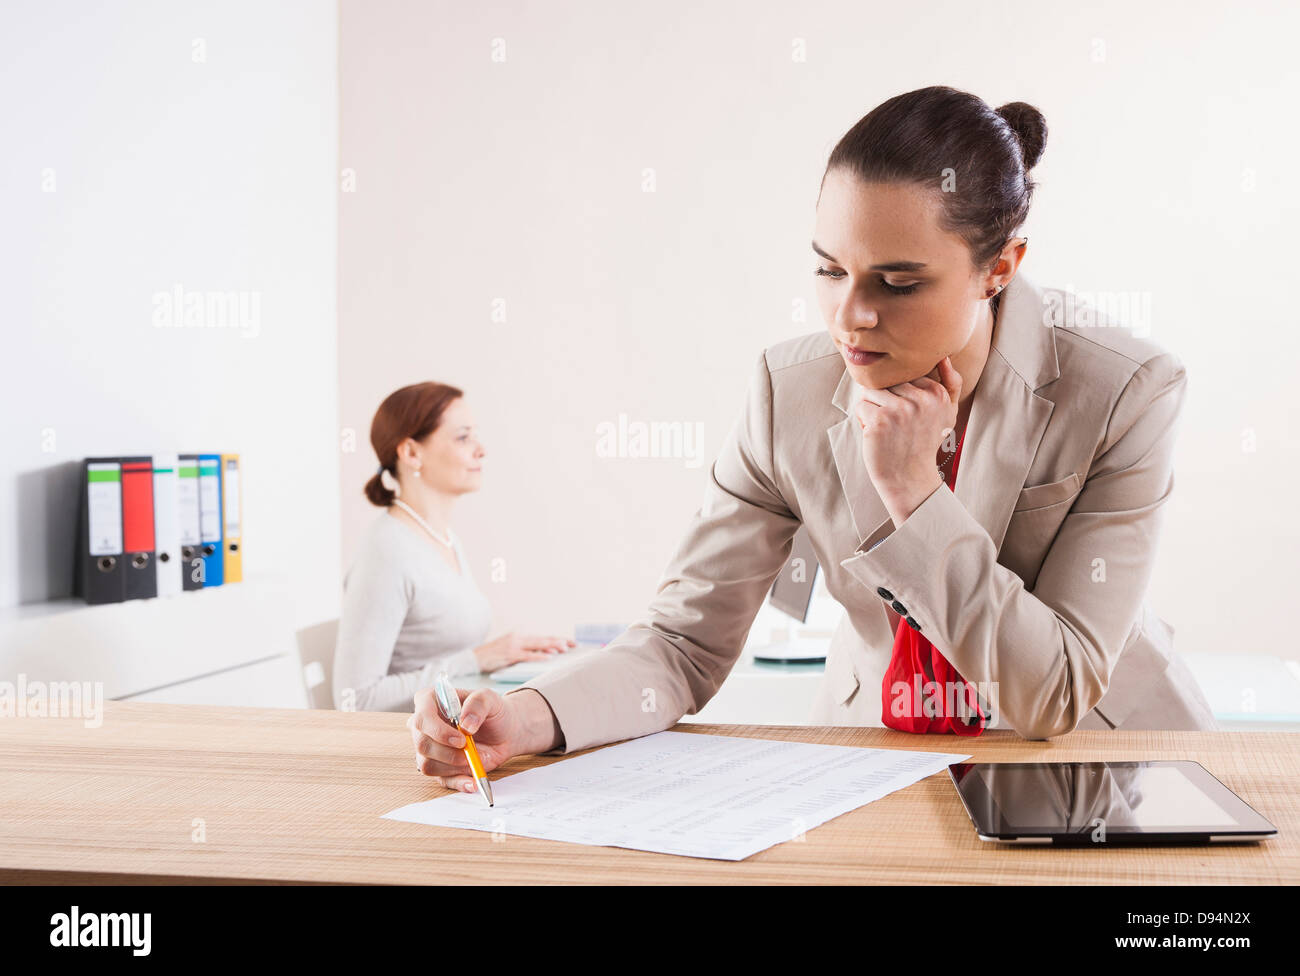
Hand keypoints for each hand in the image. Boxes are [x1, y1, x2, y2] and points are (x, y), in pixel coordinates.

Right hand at [407, 686, 559, 791]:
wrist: (505, 731)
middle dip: (448, 752)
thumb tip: (465, 725)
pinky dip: (459, 782)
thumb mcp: (489, 698)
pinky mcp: (440, 766)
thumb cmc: (492, 711)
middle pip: (422, 744)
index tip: (461, 739)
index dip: (438, 732)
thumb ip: (478, 704)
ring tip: (477, 757)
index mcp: (430, 701)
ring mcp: (430, 748)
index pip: (422, 718)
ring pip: (428, 764)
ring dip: (456, 765)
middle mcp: (425, 726)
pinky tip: (473, 781)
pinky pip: (441, 780)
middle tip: (471, 751)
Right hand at [472, 632, 575, 671]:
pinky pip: (528, 655)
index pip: (543, 638)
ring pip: (538, 645)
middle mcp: (519, 638)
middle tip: (574, 644)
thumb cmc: (493, 656)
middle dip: (559, 642)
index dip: (557, 640)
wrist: (474, 657)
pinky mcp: (510, 654)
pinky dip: (539, 656)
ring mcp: (515, 645)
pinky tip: (548, 658)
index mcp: (521, 636)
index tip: (571, 642)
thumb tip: (544, 656)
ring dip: (552, 647)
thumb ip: (525, 651)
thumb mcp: (511, 650)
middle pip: (543, 640)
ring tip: (564, 648)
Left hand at [854, 356, 962, 524]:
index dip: (899, 395)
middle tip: (895, 425)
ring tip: (886, 429)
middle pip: (886, 382)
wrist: (911, 478)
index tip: (908, 416)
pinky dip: (864, 421)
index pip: (903, 376)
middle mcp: (920, 399)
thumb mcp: (947, 414)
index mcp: (937, 393)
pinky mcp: (879, 421)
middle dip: (884, 401)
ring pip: (871, 392)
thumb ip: (951, 384)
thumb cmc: (925, 444)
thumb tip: (944, 357)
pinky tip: (877, 436)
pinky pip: (861, 407)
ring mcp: (899, 410)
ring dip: (872, 410)